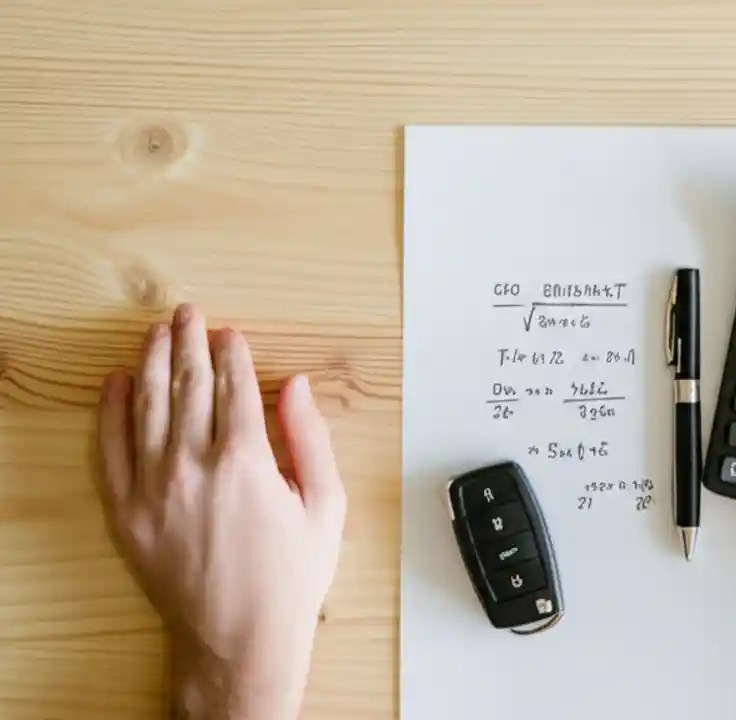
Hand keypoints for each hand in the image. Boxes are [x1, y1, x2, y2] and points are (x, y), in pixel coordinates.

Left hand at [95, 305, 346, 719]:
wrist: (240, 638)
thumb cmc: (291, 576)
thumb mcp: (325, 505)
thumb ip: (311, 439)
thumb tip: (296, 387)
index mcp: (247, 460)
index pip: (234, 386)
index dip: (233, 352)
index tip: (232, 332)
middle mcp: (194, 465)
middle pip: (189, 384)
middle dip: (190, 341)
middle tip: (189, 313)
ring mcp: (154, 487)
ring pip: (148, 406)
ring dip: (152, 362)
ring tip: (156, 332)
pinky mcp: (127, 512)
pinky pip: (111, 448)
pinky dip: (111, 410)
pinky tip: (117, 383)